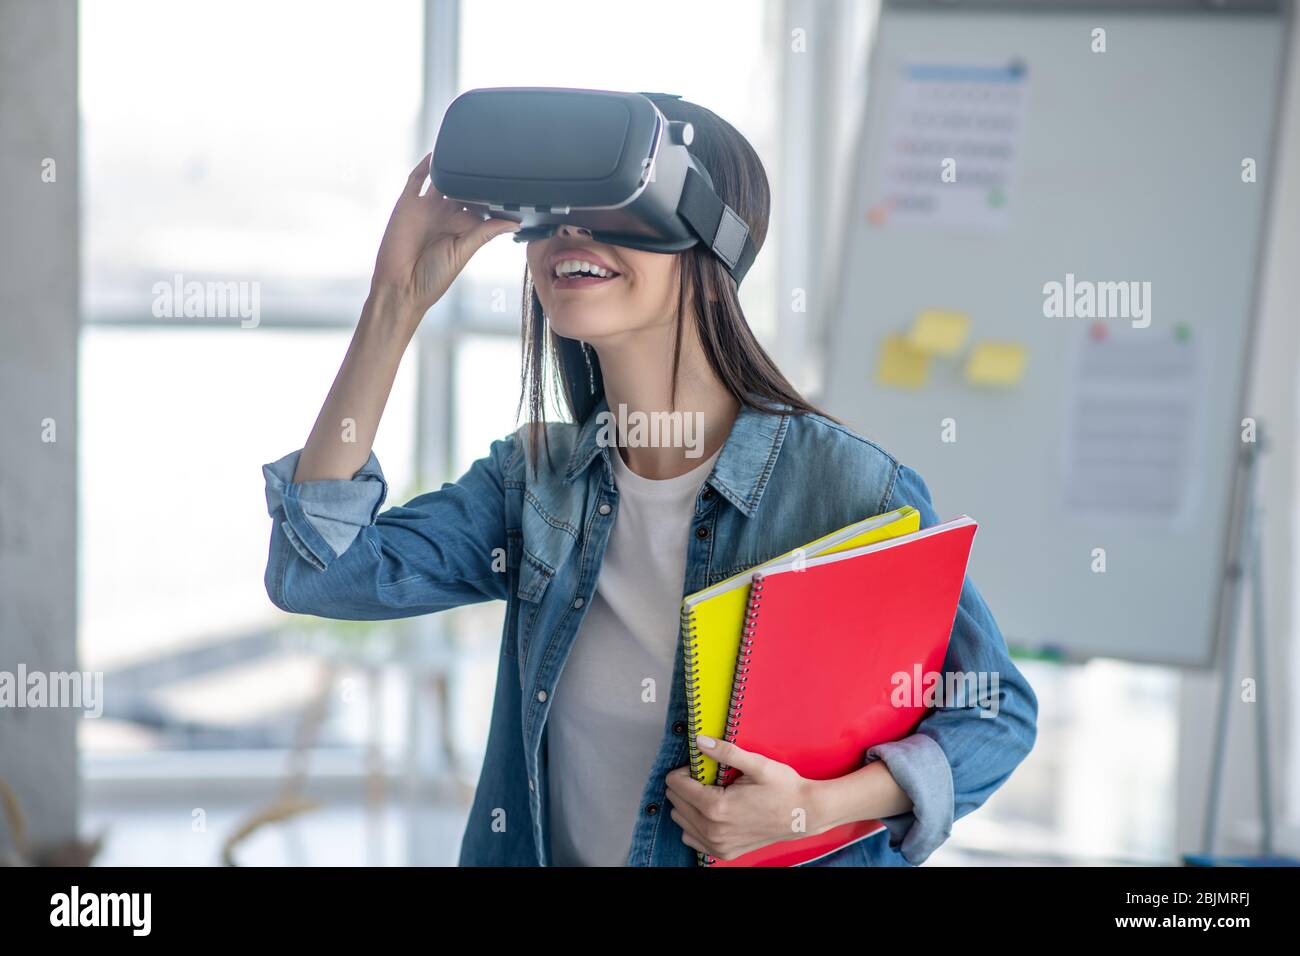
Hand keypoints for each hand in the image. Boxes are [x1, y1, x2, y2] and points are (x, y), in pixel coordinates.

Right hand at [369, 153, 519, 317]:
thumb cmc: (433, 278)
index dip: (493, 195)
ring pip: (441, 180)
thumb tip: (514, 222)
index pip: (481, 205)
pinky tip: (437, 152)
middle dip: (474, 176)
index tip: (512, 181)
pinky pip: (416, 179)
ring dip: (451, 166)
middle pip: (462, 188)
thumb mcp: (463, 252)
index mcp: (462, 229)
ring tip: (467, 148)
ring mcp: (426, 208)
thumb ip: (484, 233)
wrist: (400, 286)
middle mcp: (445, 216)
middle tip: (492, 156)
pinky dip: (425, 165)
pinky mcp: (407, 204)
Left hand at [665, 736, 827, 861]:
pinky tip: (712, 813)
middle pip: (675, 802)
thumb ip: (725, 752)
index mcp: (716, 806)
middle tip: (708, 778)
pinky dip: (695, 825)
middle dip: (686, 786)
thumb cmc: (784, 788)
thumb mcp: (757, 764)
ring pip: (680, 820)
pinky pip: (692, 839)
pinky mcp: (724, 853)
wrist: (804, 815)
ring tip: (711, 794)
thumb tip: (700, 741)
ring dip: (689, 805)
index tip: (701, 766)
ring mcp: (718, 845)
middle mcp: (713, 830)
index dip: (685, 770)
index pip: (675, 785)